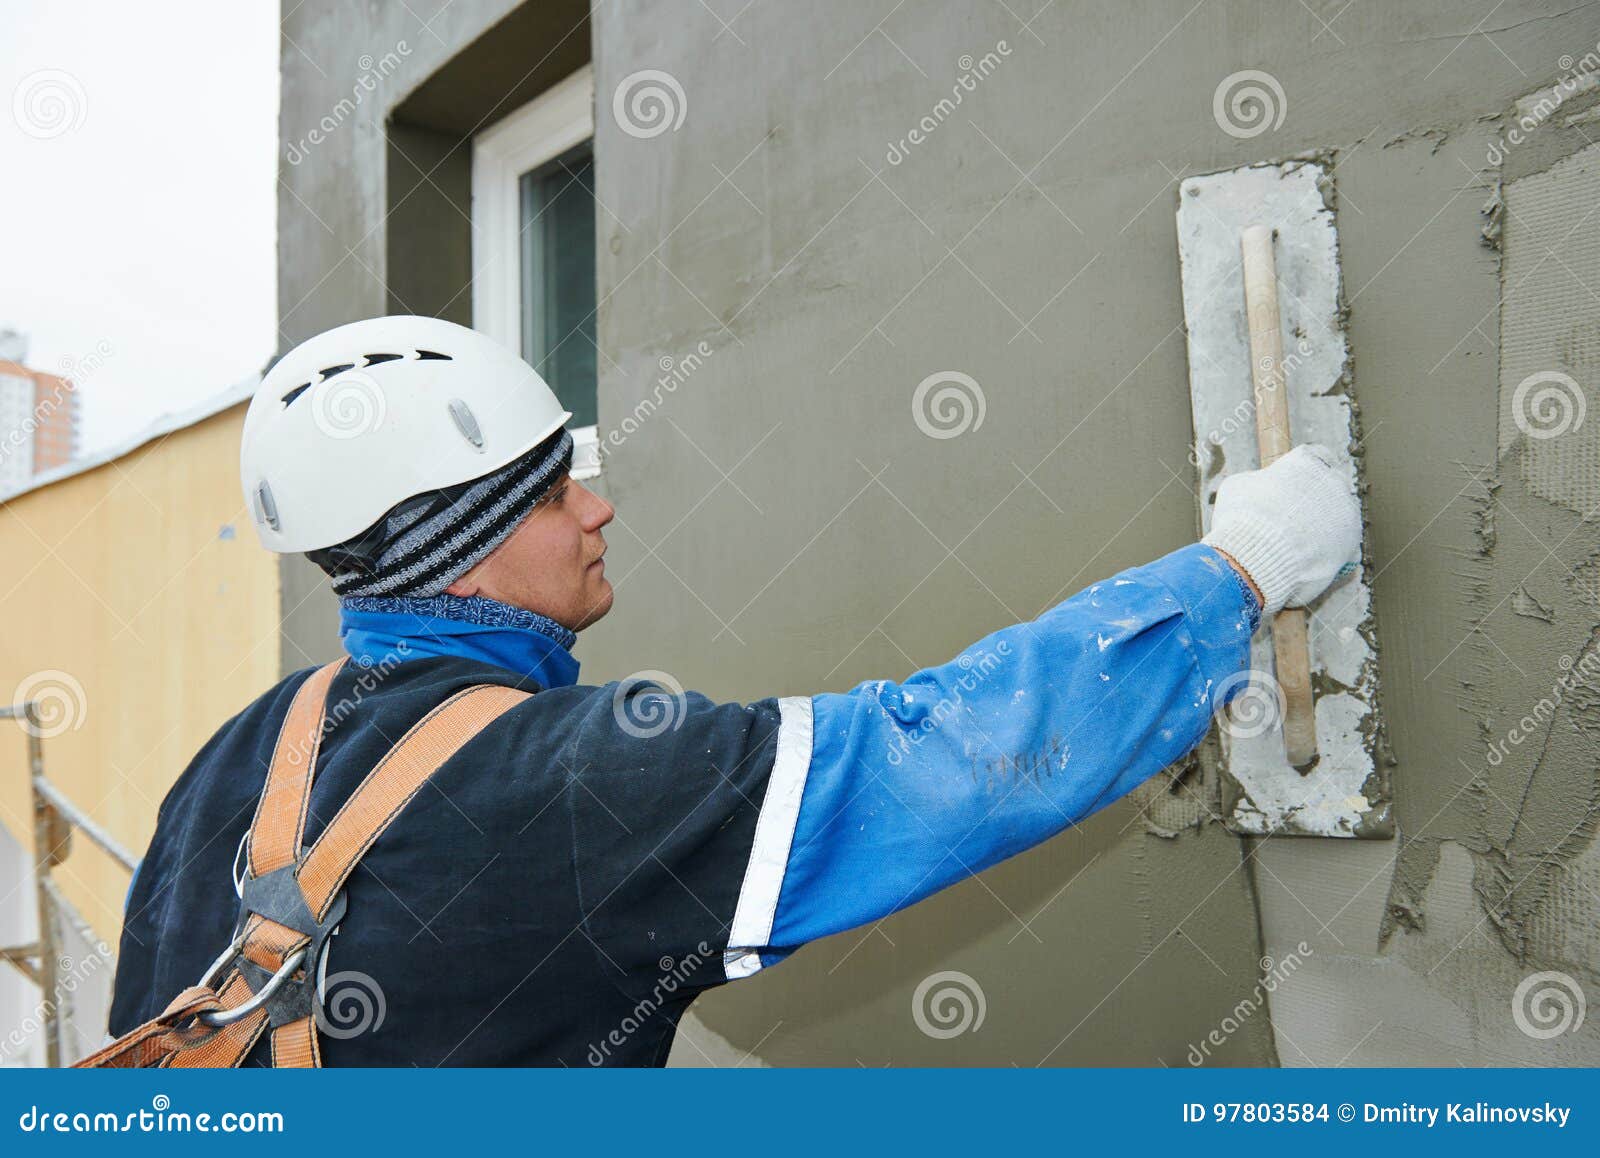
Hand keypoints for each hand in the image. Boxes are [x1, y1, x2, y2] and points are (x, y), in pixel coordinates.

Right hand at [1201, 444, 1361, 614]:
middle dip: (1316, 500)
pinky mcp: (1351, 540)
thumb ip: (1256, 481)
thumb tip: (1258, 486)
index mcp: (1306, 461)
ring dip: (1324, 525)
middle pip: (1331, 485)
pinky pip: (1344, 543)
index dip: (1304, 472)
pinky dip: (1330, 550)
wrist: (1255, 557)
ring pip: (1339, 514)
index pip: (1317, 455)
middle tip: (1293, 518)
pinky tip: (1309, 559)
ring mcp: (1346, 510)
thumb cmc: (1241, 519)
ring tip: (1298, 544)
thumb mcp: (1237, 487)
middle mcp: (1332, 480)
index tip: (1295, 484)